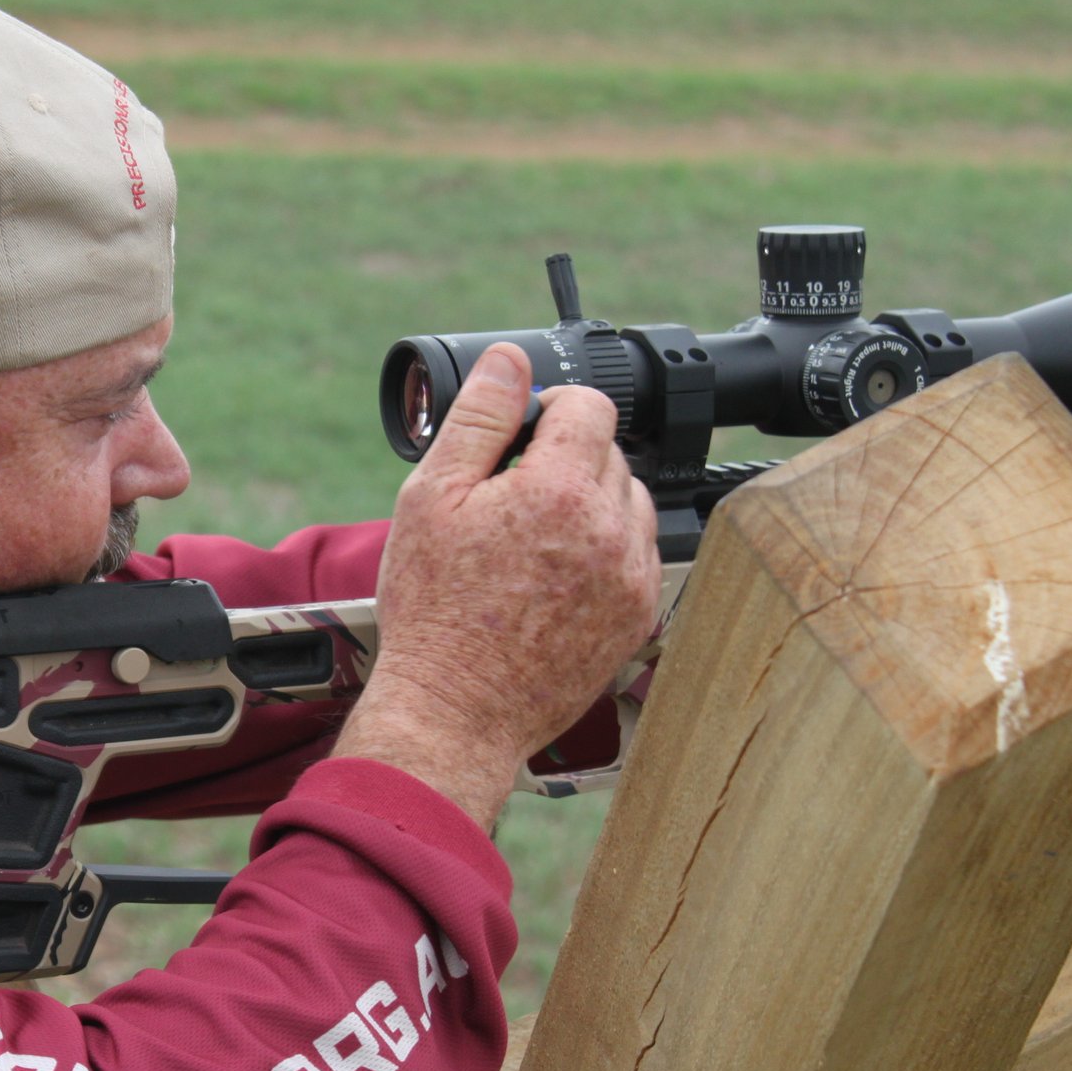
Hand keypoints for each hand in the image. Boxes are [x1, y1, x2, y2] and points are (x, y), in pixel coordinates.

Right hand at [339, 346, 660, 826]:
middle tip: (510, 500)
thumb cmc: (434, 610)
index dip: (550, 409)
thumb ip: (479, 419)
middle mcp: (612, 530)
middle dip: (565, 460)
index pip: (590, 406)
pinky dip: (605, 553)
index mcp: (560, 491)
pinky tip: (553, 577)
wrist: (456, 708)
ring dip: (591, 505)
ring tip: (532, 542)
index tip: (522, 436)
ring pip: (631, 503)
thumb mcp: (431, 498)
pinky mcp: (640, 616)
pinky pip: (638, 555)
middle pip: (611, 453)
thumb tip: (509, 362)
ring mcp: (633, 577)